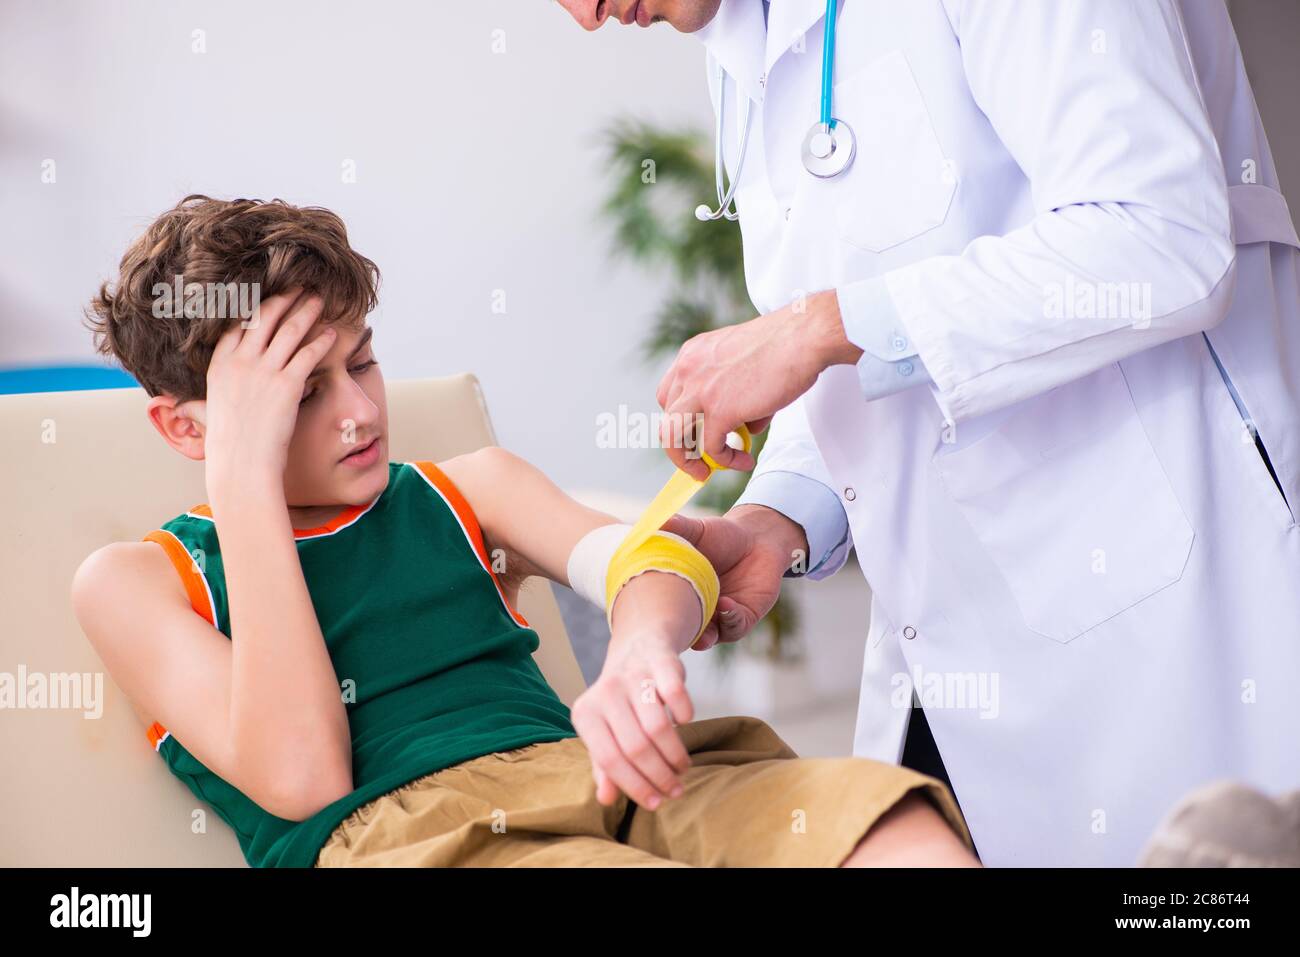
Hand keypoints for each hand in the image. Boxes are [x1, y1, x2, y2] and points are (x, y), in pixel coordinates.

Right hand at [200, 289, 332, 499]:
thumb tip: (177, 406)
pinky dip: (321, 340)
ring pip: (289, 329)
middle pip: (265, 318)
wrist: (242, 465)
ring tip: (320, 299)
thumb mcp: (206, 414)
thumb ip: (195, 404)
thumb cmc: (228, 446)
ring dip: (307, 310)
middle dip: (284, 298)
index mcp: (219, 364)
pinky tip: (332, 333)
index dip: (253, 304)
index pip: (237, 323)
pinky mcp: (287, 384)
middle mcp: (240, 362)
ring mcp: (264, 371)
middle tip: (300, 285)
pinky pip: (308, 353)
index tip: (267, 293)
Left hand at [570, 629, 693, 809]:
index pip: (609, 761)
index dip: (635, 786)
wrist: (636, 649)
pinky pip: (676, 693)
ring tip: (683, 768)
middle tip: (675, 789)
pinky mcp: (660, 663)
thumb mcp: (605, 732)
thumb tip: (606, 799)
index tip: (656, 802)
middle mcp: (605, 693)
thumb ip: (604, 766)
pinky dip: (684, 714)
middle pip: (636, 748)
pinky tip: (685, 724)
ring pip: (657, 728)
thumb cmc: (620, 702)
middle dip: (660, 776)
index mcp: (585, 714)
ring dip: (675, 755)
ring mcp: (633, 676)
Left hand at [655, 290, 860, 479]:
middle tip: (697, 460)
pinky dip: (725, 460)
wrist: (802, 337)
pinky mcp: (720, 410)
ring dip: (687, 460)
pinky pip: (711, 447)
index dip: (682, 418)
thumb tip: (746, 425)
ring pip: (673, 436)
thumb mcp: (743, 362)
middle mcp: (688, 370)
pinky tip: (743, 461)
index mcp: (692, 354)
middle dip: (680, 444)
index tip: (696, 433)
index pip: (671, 394)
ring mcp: (701, 390)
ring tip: (705, 472)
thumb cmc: (784, 345)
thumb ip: (735, 392)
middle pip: (667, 417)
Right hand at [660, 505, 807, 649]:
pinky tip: (726, 603)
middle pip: (683, 632)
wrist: (758, 538)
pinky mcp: (744, 617)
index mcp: (680, 594)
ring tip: (701, 626)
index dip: (655, 617)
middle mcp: (698, 611)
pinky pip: (735, 626)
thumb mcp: (695, 531)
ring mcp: (720, 617)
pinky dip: (729, 617)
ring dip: (704, 635)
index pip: (663, 612)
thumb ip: (674, 529)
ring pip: (709, 636)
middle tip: (672, 633)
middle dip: (679, 636)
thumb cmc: (721, 536)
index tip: (648, 616)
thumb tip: (645, 526)